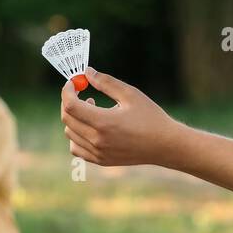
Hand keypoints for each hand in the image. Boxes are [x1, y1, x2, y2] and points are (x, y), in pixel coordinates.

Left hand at [60, 67, 178, 166]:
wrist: (165, 145)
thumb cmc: (151, 117)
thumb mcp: (131, 94)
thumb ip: (106, 82)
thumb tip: (87, 72)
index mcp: (104, 122)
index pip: (70, 105)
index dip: (67, 91)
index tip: (73, 83)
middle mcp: (97, 140)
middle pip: (67, 118)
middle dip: (68, 102)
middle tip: (80, 93)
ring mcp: (98, 153)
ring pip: (70, 133)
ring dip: (74, 118)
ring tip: (92, 110)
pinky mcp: (101, 160)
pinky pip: (76, 148)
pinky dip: (76, 136)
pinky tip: (90, 128)